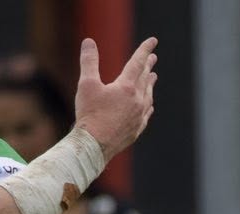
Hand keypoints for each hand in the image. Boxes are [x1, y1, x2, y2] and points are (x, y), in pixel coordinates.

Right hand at [74, 36, 160, 156]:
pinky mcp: (136, 129)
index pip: (138, 62)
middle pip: (145, 78)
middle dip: (148, 66)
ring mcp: (138, 116)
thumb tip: (89, 42)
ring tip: (153, 77)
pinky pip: (146, 113)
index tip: (153, 41)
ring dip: (150, 84)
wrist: (94, 146)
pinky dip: (148, 104)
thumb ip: (89, 61)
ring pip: (148, 96)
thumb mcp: (86, 84)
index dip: (145, 50)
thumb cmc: (89, 114)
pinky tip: (149, 105)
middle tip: (153, 57)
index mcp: (126, 87)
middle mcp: (137, 101)